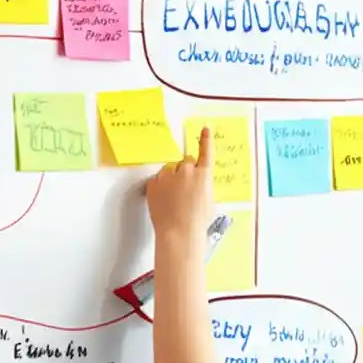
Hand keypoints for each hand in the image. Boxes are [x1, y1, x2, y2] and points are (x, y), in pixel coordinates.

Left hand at [146, 127, 213, 241]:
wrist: (179, 233)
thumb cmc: (197, 222)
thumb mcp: (209, 201)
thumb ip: (203, 186)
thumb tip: (197, 183)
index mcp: (203, 175)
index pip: (206, 152)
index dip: (206, 140)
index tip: (205, 129)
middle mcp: (186, 171)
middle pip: (185, 162)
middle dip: (185, 171)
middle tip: (184, 190)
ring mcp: (168, 176)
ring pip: (169, 170)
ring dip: (171, 179)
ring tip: (173, 199)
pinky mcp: (153, 183)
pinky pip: (157, 180)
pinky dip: (160, 187)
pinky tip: (165, 202)